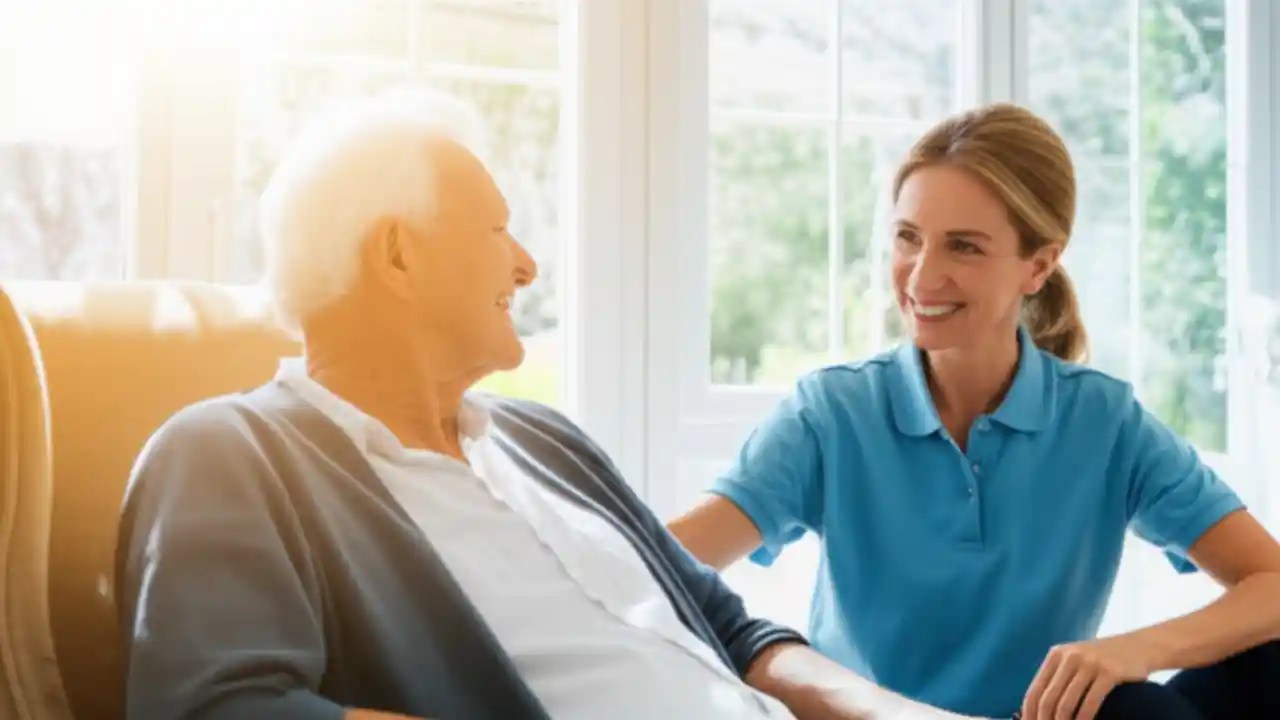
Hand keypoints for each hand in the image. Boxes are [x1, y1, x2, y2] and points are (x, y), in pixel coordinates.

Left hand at [1021, 636, 1154, 719]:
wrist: (1140, 646)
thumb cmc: (1103, 660)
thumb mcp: (1075, 660)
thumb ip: (1057, 678)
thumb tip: (1035, 709)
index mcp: (1056, 655)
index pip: (1035, 691)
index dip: (1029, 714)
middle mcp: (1070, 657)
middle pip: (1048, 699)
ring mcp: (1090, 663)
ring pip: (1067, 703)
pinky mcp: (1110, 672)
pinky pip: (1091, 702)